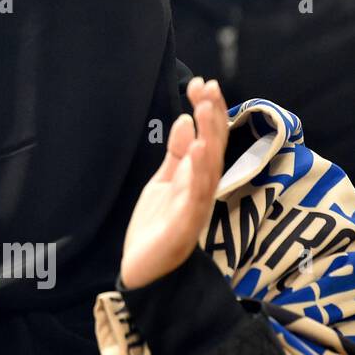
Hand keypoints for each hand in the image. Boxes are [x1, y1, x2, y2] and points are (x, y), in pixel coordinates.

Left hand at [121, 77, 229, 289]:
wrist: (142, 271)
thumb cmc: (157, 227)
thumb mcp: (163, 183)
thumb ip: (176, 156)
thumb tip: (184, 119)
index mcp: (196, 179)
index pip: (206, 139)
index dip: (208, 112)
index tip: (203, 83)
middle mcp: (201, 191)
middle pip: (212, 149)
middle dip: (211, 117)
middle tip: (208, 86)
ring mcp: (195, 208)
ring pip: (208, 168)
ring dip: (208, 138)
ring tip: (204, 109)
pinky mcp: (183, 226)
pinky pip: (194, 196)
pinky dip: (197, 173)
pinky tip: (196, 151)